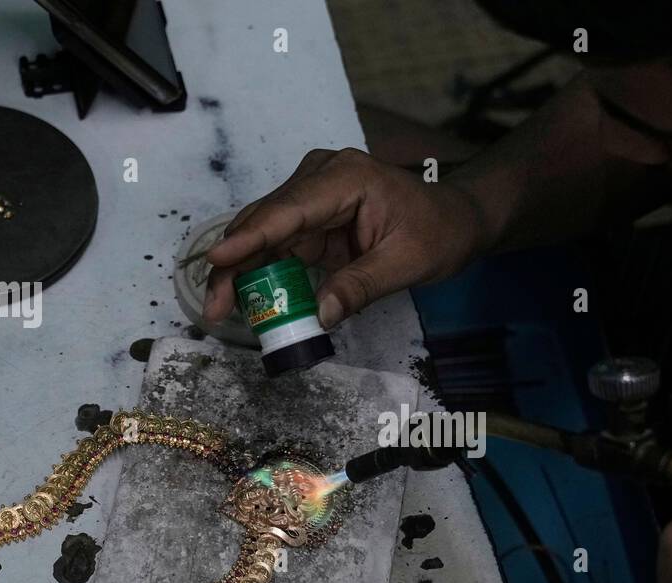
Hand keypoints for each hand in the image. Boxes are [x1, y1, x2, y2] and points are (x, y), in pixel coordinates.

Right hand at [201, 148, 487, 330]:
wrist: (456, 219)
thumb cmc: (439, 232)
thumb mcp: (406, 264)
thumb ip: (361, 287)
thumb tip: (320, 315)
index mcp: (345, 178)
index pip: (288, 210)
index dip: (250, 239)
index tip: (216, 260)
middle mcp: (320, 178)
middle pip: (266, 222)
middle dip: (235, 264)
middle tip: (215, 307)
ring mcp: (313, 196)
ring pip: (265, 234)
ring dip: (242, 271)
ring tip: (221, 308)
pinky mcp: (312, 218)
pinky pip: (280, 245)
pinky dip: (263, 271)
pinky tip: (247, 300)